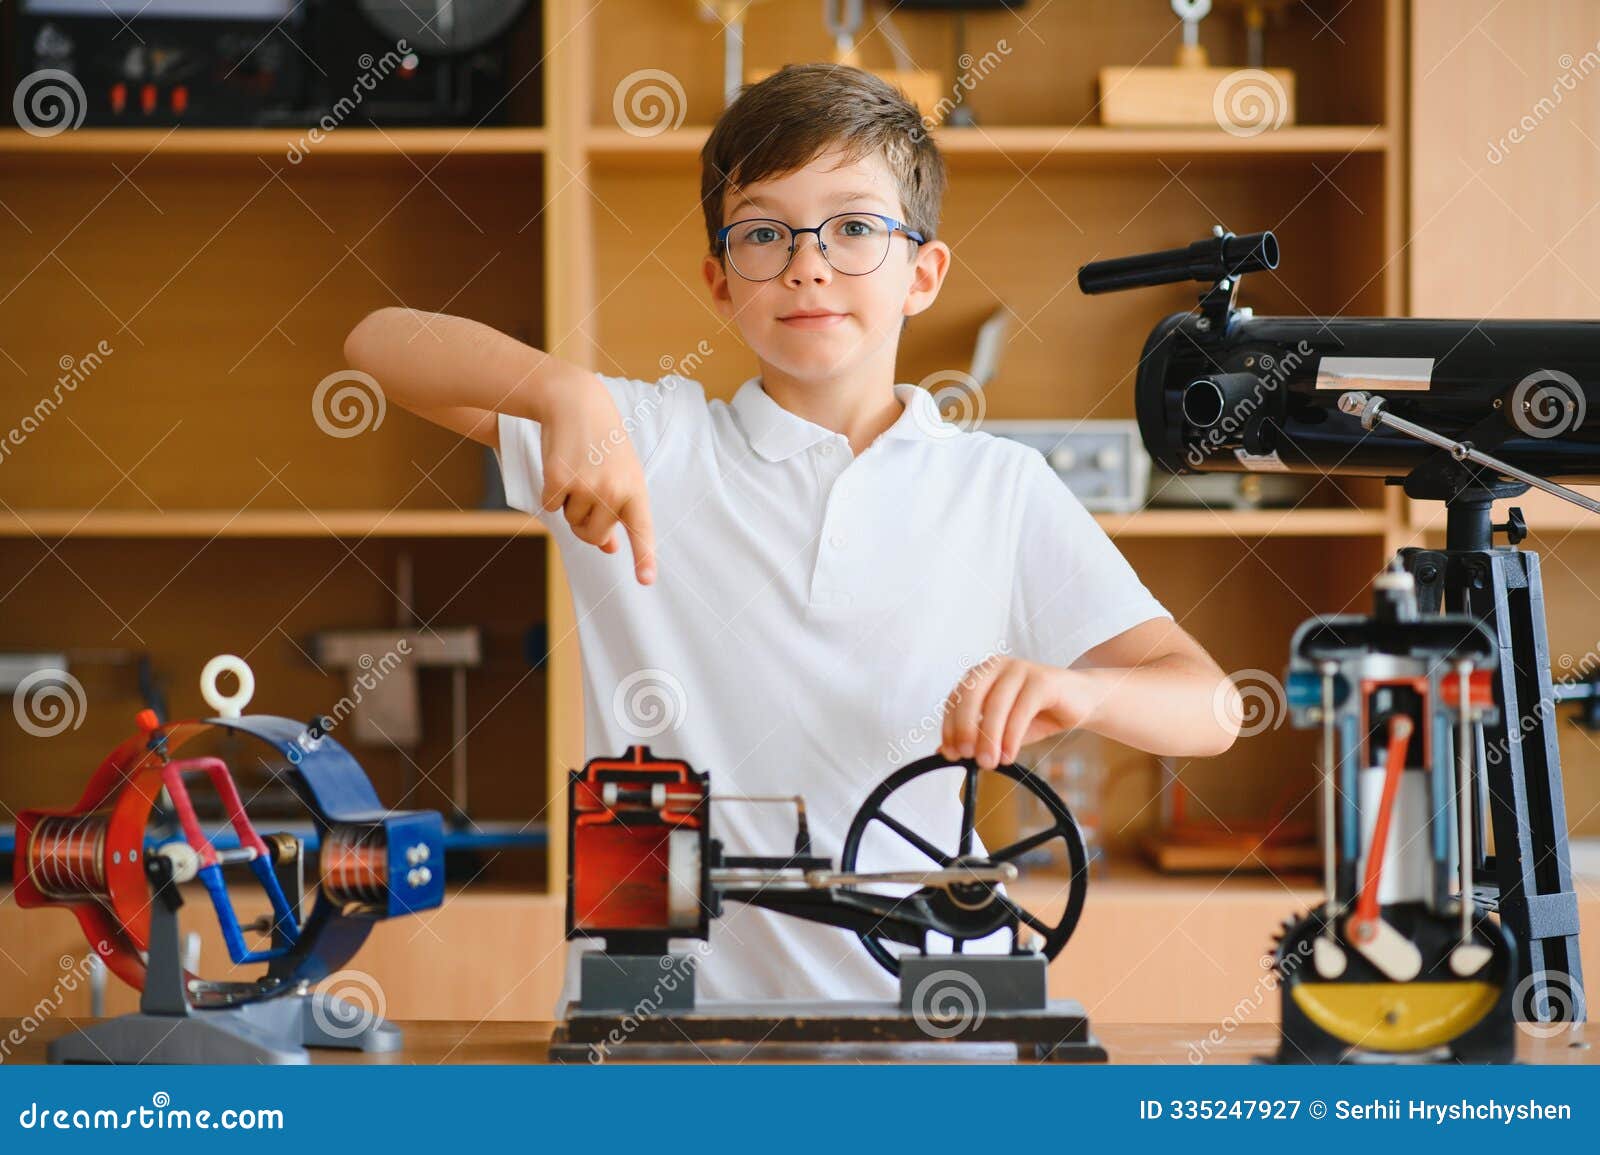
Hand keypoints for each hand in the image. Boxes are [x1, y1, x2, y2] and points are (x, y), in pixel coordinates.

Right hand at [538, 377, 656, 583]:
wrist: (577, 403)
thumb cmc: (602, 444)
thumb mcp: (620, 476)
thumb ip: (618, 512)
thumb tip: (609, 548)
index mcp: (636, 490)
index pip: (641, 530)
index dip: (644, 558)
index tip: (646, 580)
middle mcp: (614, 490)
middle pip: (594, 536)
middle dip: (585, 525)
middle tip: (587, 495)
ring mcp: (586, 485)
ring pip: (571, 522)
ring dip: (569, 504)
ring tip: (579, 471)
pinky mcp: (559, 479)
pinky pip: (550, 507)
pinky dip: (550, 494)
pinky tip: (560, 468)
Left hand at [937, 658, 1089, 768]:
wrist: (1082, 702)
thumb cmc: (1038, 714)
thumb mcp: (1001, 729)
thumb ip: (975, 736)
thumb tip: (943, 751)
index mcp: (981, 674)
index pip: (955, 699)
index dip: (950, 727)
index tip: (950, 753)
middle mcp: (996, 665)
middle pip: (970, 696)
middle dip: (965, 729)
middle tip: (966, 757)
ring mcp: (1020, 668)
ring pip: (995, 705)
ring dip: (989, 737)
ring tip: (990, 763)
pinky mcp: (1042, 679)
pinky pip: (1020, 710)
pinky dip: (1011, 736)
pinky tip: (1009, 755)